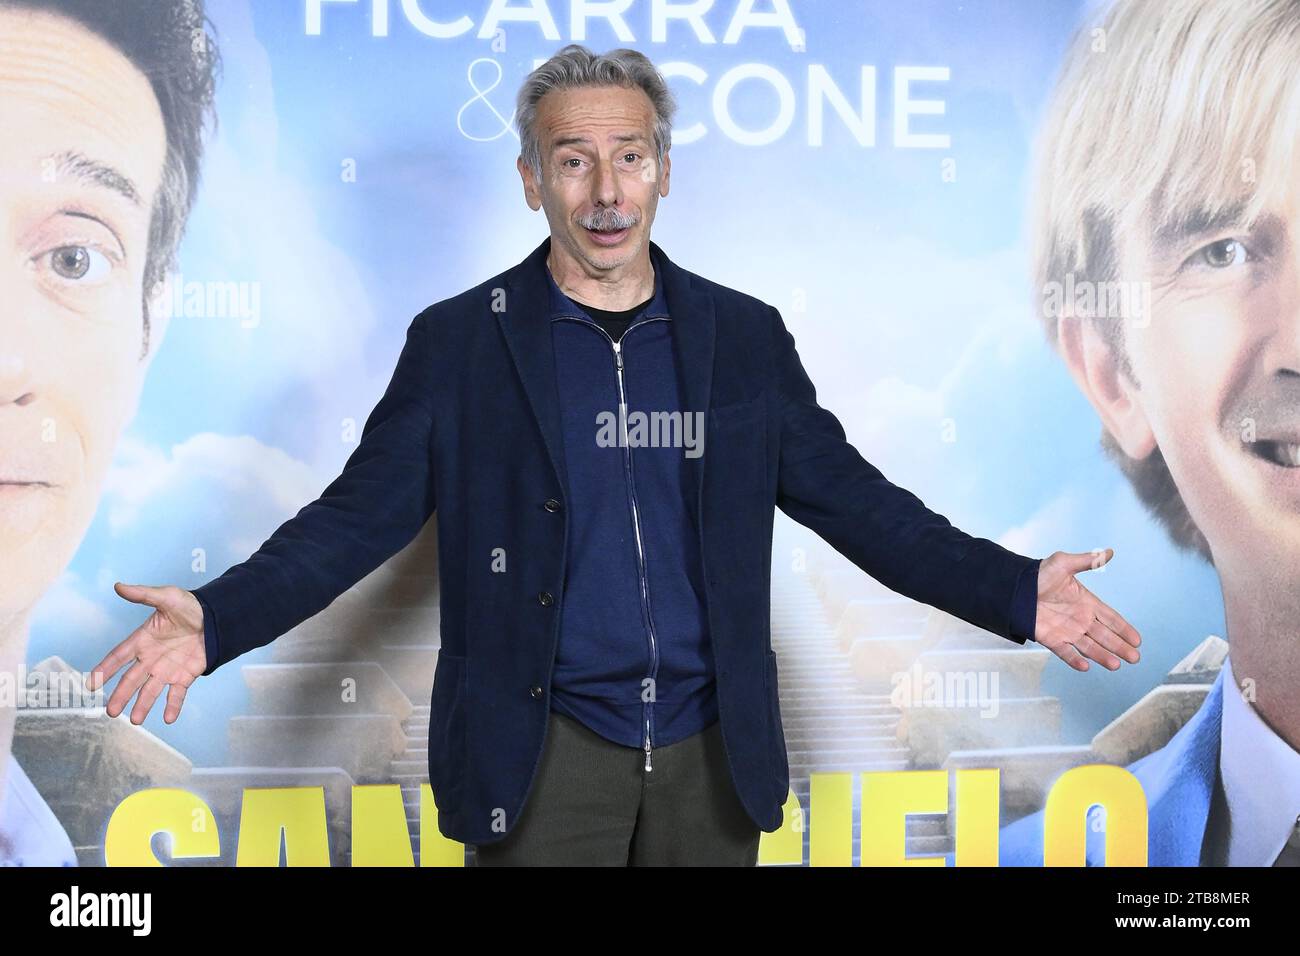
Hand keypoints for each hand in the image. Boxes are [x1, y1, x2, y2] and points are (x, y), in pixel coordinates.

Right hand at [86, 583, 207, 724]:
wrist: (218, 617)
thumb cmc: (190, 606)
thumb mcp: (167, 597)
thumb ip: (143, 594)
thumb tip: (119, 586)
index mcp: (143, 640)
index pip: (119, 656)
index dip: (105, 669)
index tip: (92, 684)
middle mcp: (151, 658)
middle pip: (132, 680)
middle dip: (121, 695)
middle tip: (111, 712)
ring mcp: (167, 669)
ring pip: (151, 690)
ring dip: (143, 705)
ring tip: (136, 720)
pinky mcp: (185, 676)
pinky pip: (177, 694)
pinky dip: (173, 706)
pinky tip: (169, 718)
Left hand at [1034, 549, 1140, 671]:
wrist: (1013, 587)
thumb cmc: (1038, 574)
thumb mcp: (1064, 564)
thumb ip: (1087, 561)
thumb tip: (1110, 552)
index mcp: (1087, 603)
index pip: (1111, 618)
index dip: (1124, 629)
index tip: (1138, 640)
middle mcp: (1080, 620)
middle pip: (1104, 636)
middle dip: (1120, 647)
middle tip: (1135, 657)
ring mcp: (1066, 631)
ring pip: (1089, 647)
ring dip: (1102, 656)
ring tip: (1116, 665)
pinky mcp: (1051, 639)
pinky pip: (1064, 652)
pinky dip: (1074, 659)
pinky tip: (1085, 666)